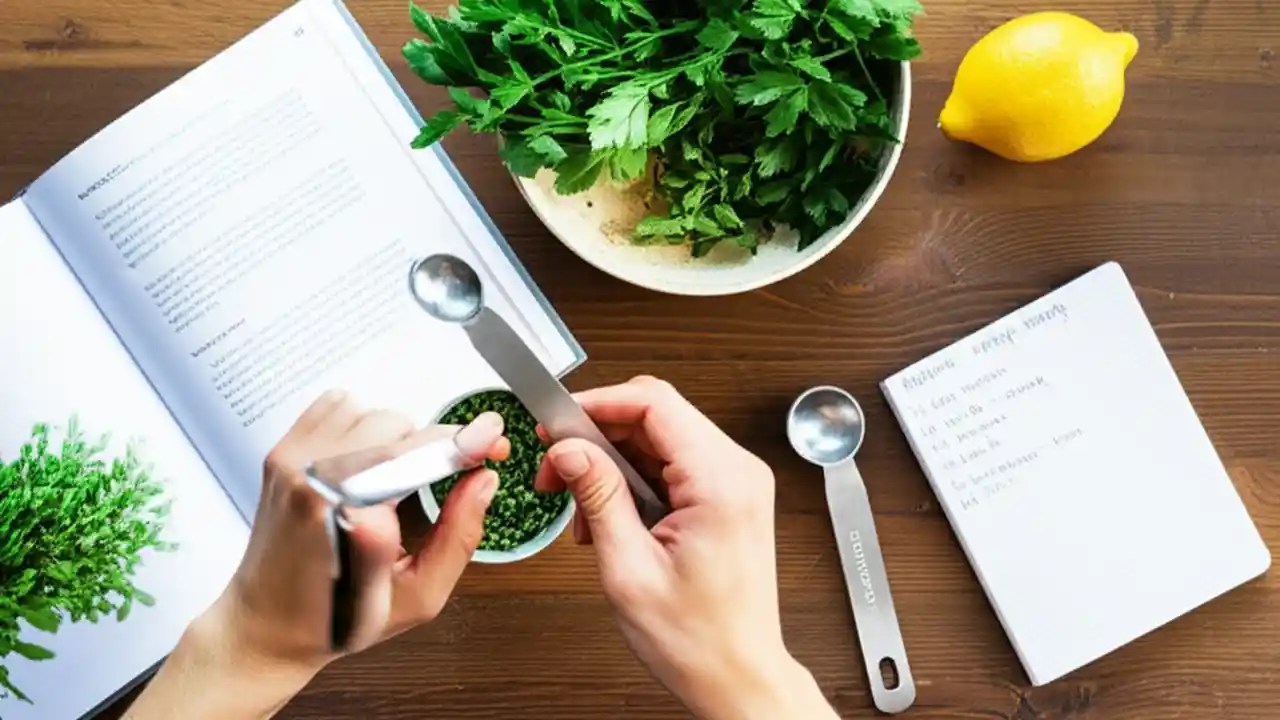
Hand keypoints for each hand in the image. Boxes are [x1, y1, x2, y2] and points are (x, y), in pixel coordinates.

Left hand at [127, 390, 507, 718]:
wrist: (266, 627)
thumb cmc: (337, 621)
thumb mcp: (419, 597)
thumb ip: (459, 537)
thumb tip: (483, 481)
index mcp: (349, 516)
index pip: (418, 454)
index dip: (464, 443)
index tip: (493, 438)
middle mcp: (314, 477)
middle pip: (397, 425)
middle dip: (430, 446)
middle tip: (448, 473)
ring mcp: (292, 461)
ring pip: (369, 412)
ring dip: (395, 436)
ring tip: (399, 475)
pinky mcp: (280, 454)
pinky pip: (335, 406)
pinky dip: (361, 423)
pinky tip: (367, 458)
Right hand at [536, 377, 835, 719]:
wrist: (738, 676)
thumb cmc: (697, 640)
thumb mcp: (628, 568)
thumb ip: (598, 497)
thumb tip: (567, 448)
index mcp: (721, 482)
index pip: (654, 403)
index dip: (596, 402)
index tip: (555, 421)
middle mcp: (737, 471)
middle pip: (655, 414)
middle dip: (597, 435)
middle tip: (555, 467)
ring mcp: (736, 482)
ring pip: (659, 438)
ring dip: (612, 462)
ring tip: (583, 509)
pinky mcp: (727, 496)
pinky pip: (671, 464)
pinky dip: (633, 481)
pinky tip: (610, 518)